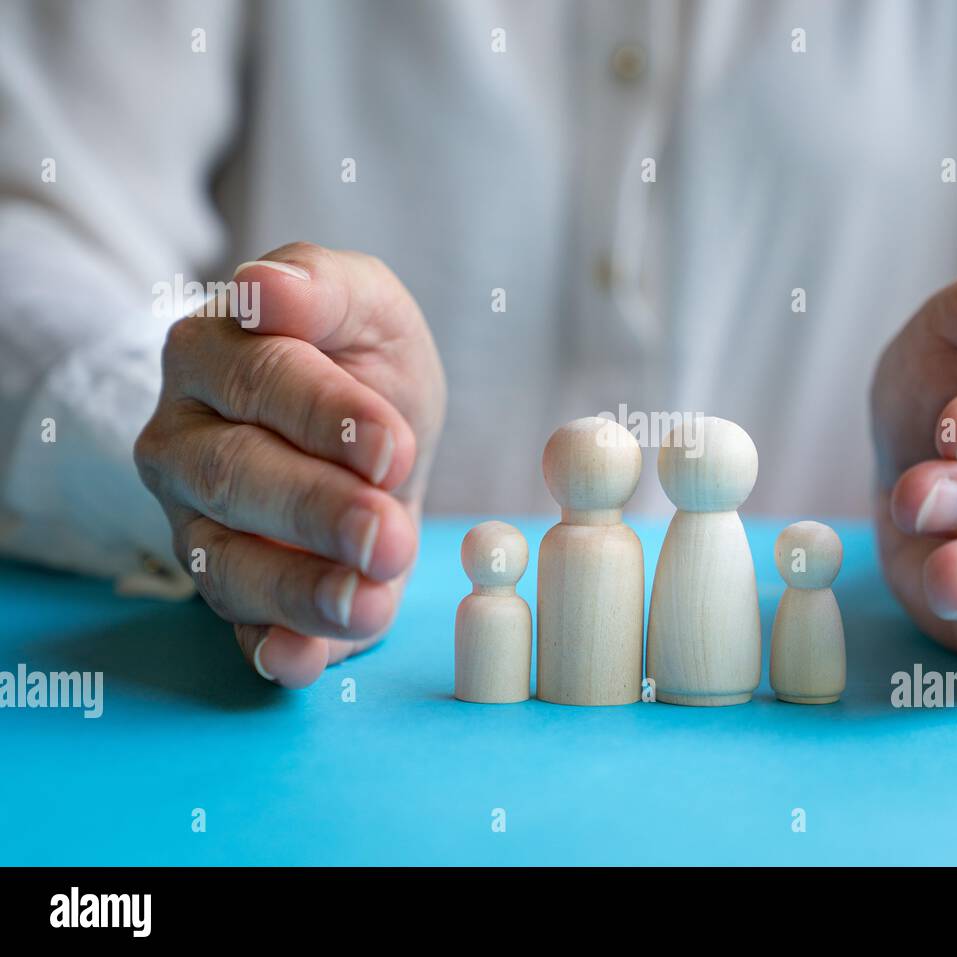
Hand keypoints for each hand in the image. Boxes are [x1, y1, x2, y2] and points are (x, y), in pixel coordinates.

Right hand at [135, 243, 445, 687]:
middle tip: (390, 535)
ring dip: (300, 589)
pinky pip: (236, 629)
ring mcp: (194, 524)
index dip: (326, 416)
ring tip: (372, 601)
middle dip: (317, 511)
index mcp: (210, 354)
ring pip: (227, 562)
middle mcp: (182, 442)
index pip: (259, 381)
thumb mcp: (366, 307)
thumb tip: (267, 287)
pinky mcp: (227, 590)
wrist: (369, 430)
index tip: (395, 445)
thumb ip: (323, 286)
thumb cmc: (360, 360)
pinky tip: (308, 659)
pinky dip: (273, 648)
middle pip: (237, 477)